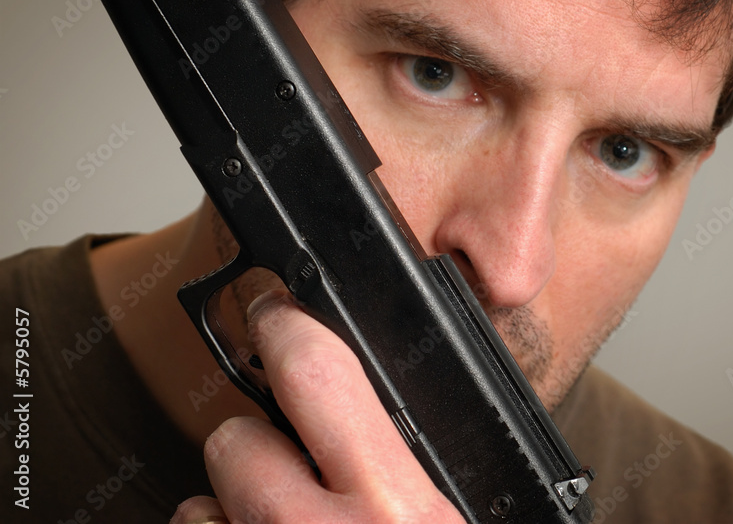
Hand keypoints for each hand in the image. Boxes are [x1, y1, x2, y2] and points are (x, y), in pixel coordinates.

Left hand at [171, 289, 463, 523]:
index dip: (284, 327)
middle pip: (236, 441)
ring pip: (200, 504)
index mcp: (398, 508)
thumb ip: (418, 467)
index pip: (316, 374)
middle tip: (285, 462)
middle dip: (252, 442)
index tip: (273, 313)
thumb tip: (382, 402)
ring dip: (230, 506)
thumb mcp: (448, 522)